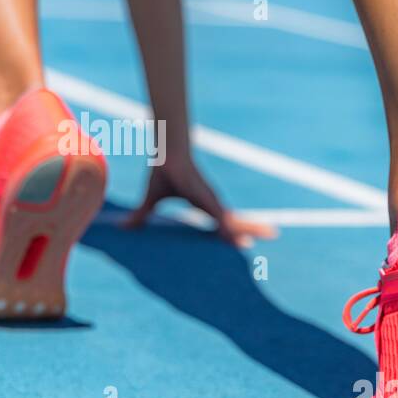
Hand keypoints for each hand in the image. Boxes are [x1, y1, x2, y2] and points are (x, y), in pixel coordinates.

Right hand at [123, 156, 276, 247]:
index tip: (247, 243)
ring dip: (251, 227)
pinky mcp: (207, 199)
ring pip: (234, 220)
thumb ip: (141, 216)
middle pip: (236, 220)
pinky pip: (222, 218)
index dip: (233, 233)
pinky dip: (231, 229)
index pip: (222, 223)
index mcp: (203, 205)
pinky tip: (241, 238)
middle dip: (255, 226)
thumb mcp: (150, 201)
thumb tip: (123, 227)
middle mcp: (212, 203)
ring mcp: (212, 201)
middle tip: (274, 233)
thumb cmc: (163, 172)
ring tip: (270, 233)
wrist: (166, 154)